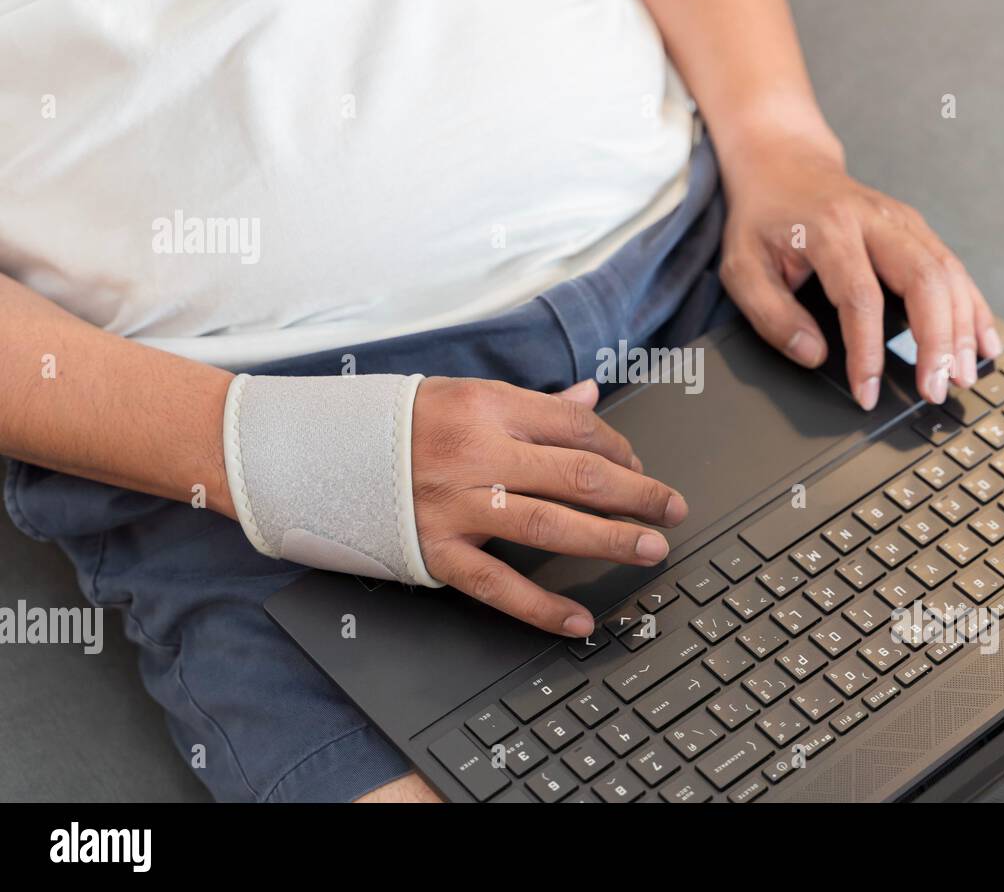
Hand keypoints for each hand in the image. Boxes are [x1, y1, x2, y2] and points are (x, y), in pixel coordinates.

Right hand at [410, 377, 686, 636]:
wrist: (317, 454)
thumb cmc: (399, 425)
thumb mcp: (465, 395)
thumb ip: (532, 405)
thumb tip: (590, 397)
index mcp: (489, 406)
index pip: (577, 426)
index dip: (620, 448)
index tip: (639, 467)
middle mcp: (478, 454)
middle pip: (579, 474)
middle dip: (638, 494)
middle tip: (673, 509)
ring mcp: (458, 506)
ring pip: (552, 526)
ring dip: (611, 540)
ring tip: (651, 549)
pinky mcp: (437, 552)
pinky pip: (500, 585)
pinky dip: (543, 607)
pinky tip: (580, 620)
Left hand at [717, 131, 999, 408]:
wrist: (783, 164)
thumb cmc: (762, 219)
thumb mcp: (741, 267)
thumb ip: (771, 315)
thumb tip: (812, 355)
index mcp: (830, 229)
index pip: (859, 298)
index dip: (868, 351)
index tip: (868, 392)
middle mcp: (875, 219)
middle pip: (924, 280)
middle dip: (937, 341)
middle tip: (937, 389)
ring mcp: (903, 221)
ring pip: (949, 274)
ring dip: (962, 329)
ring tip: (963, 376)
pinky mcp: (918, 229)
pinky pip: (955, 269)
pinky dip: (974, 308)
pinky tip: (983, 343)